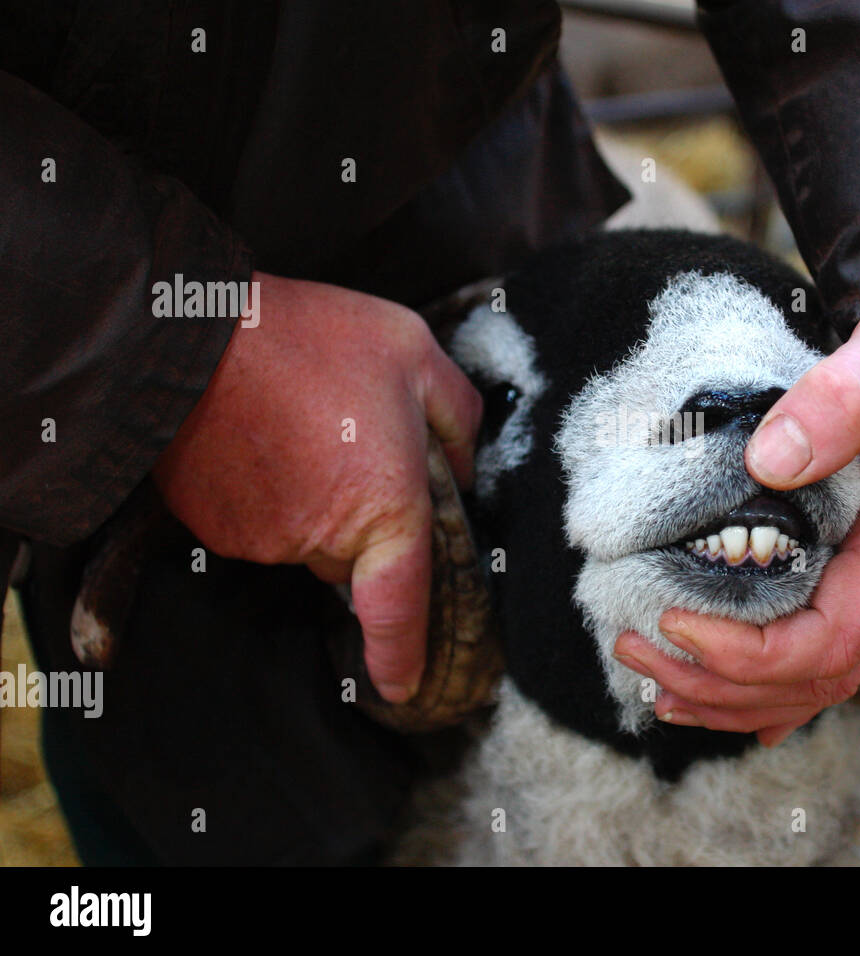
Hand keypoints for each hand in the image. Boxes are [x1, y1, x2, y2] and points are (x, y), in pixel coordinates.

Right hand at [153, 271, 481, 701]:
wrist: (192, 333)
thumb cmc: (313, 339)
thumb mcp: (415, 354)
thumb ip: (456, 420)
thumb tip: (462, 471)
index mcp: (385, 508)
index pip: (400, 606)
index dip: (402, 653)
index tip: (403, 686)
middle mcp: (323, 539)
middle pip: (355, 560)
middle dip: (364, 521)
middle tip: (353, 446)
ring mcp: (262, 539)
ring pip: (307, 540)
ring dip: (315, 501)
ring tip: (305, 427)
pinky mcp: (215, 528)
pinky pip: (259, 526)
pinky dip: (269, 494)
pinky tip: (266, 438)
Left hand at [613, 278, 859, 744]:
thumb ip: (841, 403)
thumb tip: (766, 462)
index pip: (825, 642)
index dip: (745, 652)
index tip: (673, 618)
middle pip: (810, 677)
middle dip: (718, 683)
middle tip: (634, 648)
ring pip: (811, 676)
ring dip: (730, 692)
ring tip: (654, 681)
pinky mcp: (855, 558)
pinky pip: (813, 645)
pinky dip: (761, 680)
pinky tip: (714, 689)